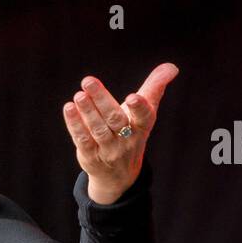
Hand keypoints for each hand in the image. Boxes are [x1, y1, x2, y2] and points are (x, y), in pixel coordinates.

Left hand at [62, 62, 178, 203]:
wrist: (119, 175)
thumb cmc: (132, 132)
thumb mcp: (146, 113)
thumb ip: (155, 88)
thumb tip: (172, 67)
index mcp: (142, 127)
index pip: (144, 117)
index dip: (139, 108)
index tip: (133, 96)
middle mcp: (126, 140)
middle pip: (114, 119)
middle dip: (101, 100)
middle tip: (88, 81)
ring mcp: (108, 150)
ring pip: (98, 129)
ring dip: (87, 111)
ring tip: (79, 95)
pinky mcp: (91, 156)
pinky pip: (83, 139)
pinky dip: (75, 124)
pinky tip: (69, 108)